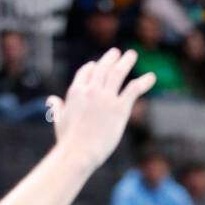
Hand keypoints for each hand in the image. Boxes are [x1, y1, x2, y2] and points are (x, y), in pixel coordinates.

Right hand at [48, 49, 156, 170]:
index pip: (85, 73)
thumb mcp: (58, 120)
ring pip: (117, 73)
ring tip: (132, 55)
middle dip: (110, 59)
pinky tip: (152, 78)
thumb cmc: (68, 141)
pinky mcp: (119, 108)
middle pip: (102, 68)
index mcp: (76, 91)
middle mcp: (91, 90)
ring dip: (126, 62)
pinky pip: (133, 89)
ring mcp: (106, 98)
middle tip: (117, 53)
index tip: (96, 64)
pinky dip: (144, 82)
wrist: (79, 151)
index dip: (92, 67)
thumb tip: (52, 99)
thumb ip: (57, 107)